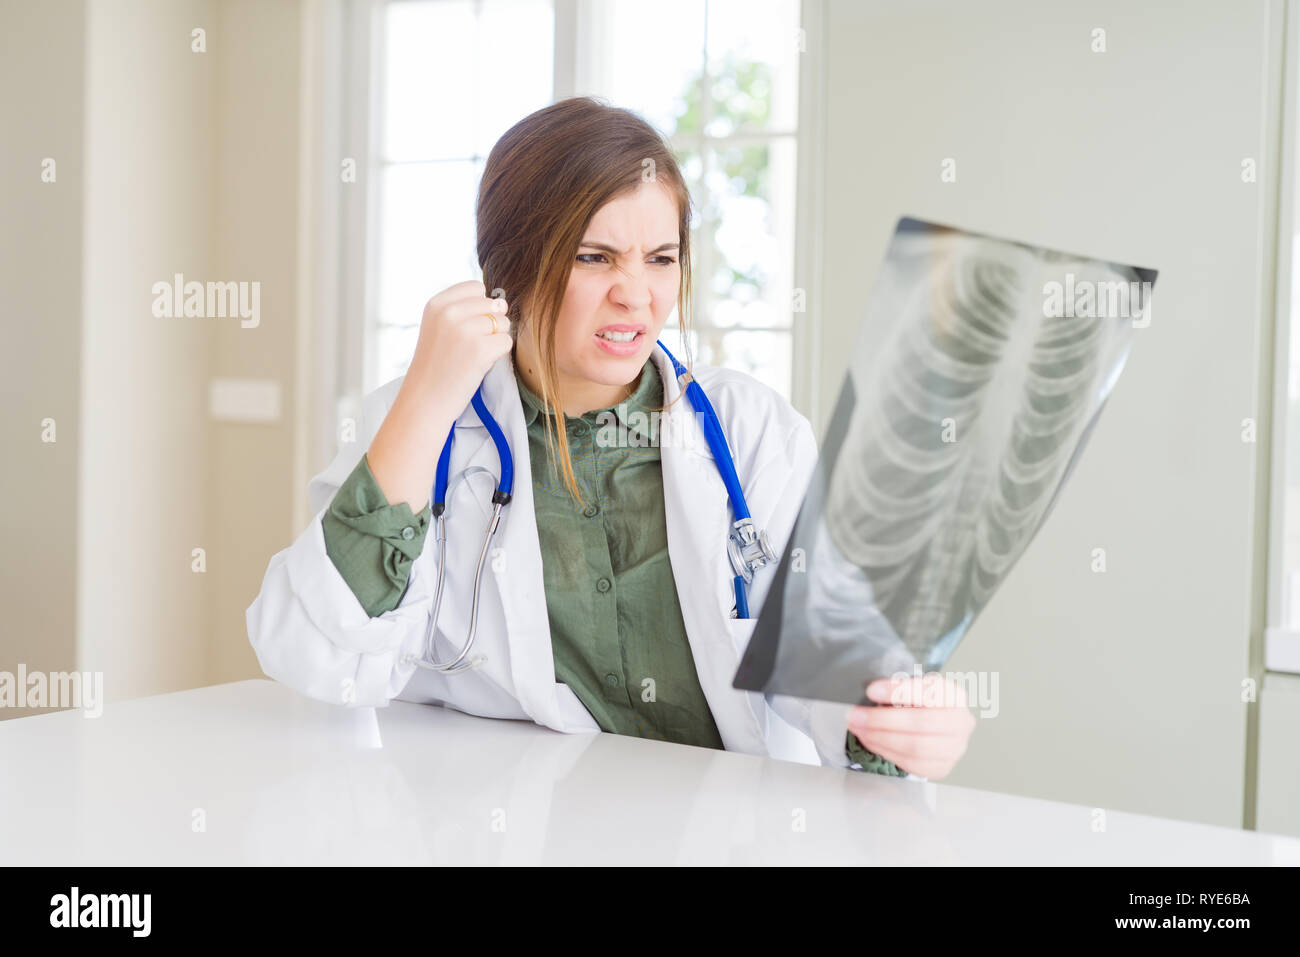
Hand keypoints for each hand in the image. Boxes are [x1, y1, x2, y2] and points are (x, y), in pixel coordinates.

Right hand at [367, 281, 513, 510]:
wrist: (425, 401)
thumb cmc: (435, 367)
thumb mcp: (438, 328)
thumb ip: (464, 310)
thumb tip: (502, 301)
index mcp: (436, 304)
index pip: (476, 287)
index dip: (480, 307)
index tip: (466, 328)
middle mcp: (449, 312)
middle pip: (493, 304)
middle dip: (491, 324)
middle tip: (470, 346)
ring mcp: (465, 330)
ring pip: (503, 323)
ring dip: (496, 340)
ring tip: (473, 356)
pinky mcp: (481, 349)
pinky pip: (507, 342)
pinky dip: (499, 355)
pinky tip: (480, 365)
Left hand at [846, 673, 976, 779]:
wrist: (934, 726)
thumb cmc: (920, 704)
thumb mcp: (912, 688)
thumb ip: (897, 689)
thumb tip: (871, 693)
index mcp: (954, 695)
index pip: (928, 691)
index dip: (898, 691)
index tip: (871, 690)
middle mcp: (960, 722)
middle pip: (920, 723)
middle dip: (882, 720)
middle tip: (856, 715)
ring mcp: (954, 748)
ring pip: (915, 747)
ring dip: (880, 738)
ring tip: (859, 729)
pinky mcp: (942, 767)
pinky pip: (911, 763)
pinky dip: (886, 752)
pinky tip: (871, 741)